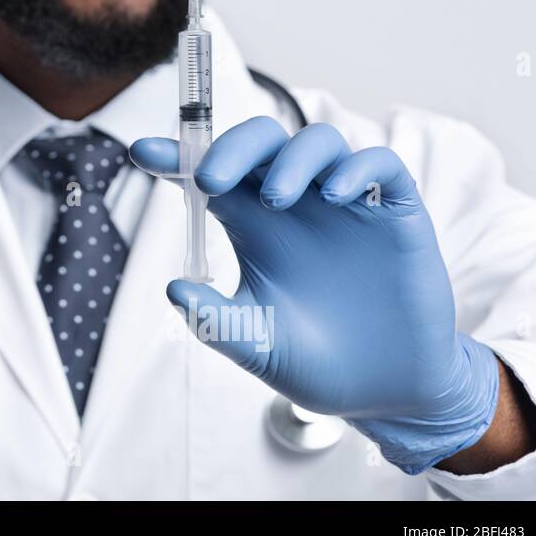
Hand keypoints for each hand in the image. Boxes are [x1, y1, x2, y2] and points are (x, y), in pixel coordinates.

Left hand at [129, 116, 499, 474]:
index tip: (140, 153)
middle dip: (231, 147)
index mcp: (253, 224)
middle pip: (262, 142)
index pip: (211, 174)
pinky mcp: (395, 212)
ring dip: (292, 159)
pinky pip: (381, 165)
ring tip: (275, 199)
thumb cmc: (313, 363)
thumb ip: (213, 320)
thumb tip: (172, 287)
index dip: (177, 157)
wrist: (383, 394)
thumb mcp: (255, 344)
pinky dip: (356, 168)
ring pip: (319, 141)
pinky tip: (334, 196)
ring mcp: (347, 202)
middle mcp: (297, 202)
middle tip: (209, 179)